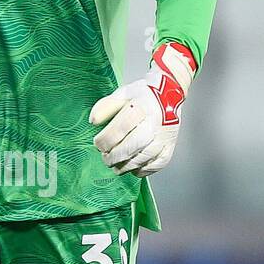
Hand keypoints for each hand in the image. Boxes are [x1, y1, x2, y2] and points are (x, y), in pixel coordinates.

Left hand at [89, 41, 196, 176]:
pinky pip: (158, 164)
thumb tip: (94, 121)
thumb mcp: (123, 94)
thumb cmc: (143, 96)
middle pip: (132, 146)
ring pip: (144, 158)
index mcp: (141, 107)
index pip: (120, 128)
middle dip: (114, 157)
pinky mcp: (170, 146)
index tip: (98, 144)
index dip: (106, 140)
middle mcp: (154, 123)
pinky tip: (133, 168)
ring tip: (116, 166)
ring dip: (126, 166)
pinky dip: (144, 170)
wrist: (169, 94)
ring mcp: (164, 136)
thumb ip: (106, 106)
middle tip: (105, 158)